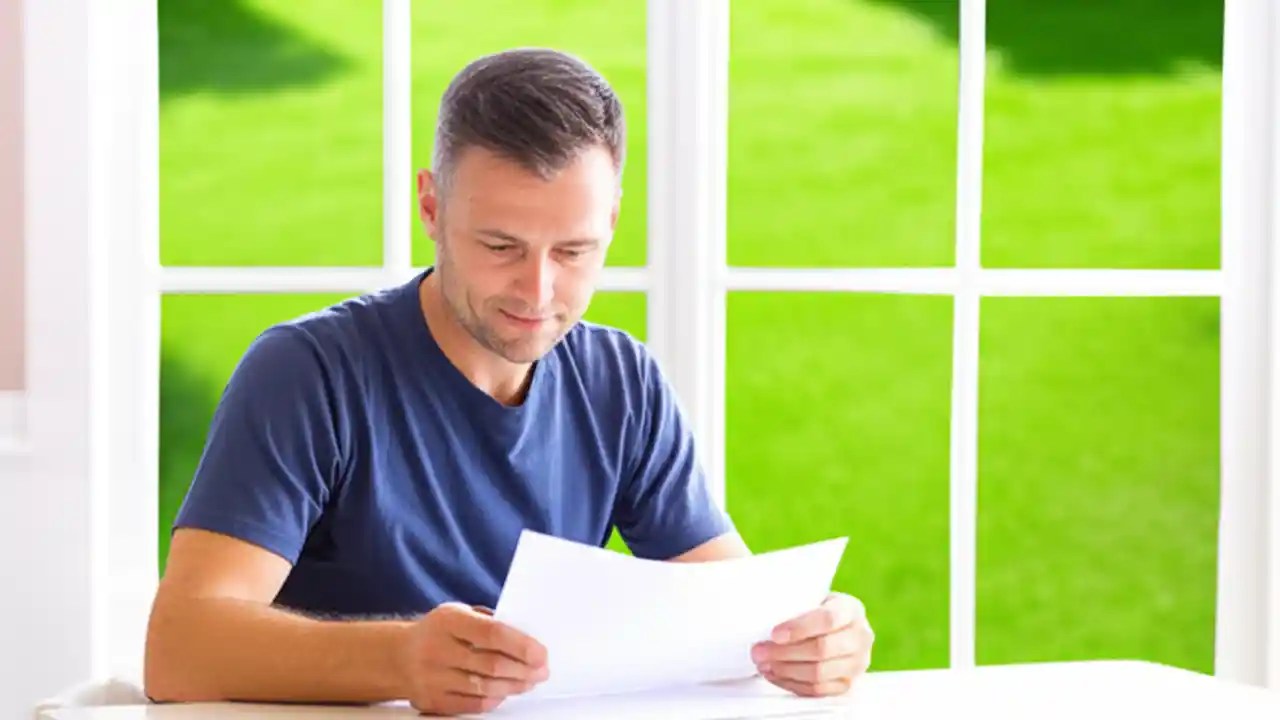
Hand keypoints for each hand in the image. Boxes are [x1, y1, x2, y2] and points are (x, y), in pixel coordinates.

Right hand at [398, 602, 548, 714]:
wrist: (398, 656)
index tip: (541, 653)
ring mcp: (433, 677)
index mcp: (448, 620)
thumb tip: (526, 638)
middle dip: (523, 670)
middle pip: (491, 665)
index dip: (521, 645)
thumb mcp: (459, 614)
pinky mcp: (432, 700)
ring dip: (513, 686)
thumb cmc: (440, 632)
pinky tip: (504, 692)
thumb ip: (488, 622)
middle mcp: (437, 649)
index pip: (492, 633)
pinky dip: (493, 699)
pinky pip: (472, 705)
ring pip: (484, 687)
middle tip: (541, 671)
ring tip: (528, 682)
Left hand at [751, 592, 873, 696]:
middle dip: (784, 653)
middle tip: (760, 651)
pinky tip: (776, 674)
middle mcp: (860, 637)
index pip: (828, 619)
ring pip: (818, 673)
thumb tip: (761, 613)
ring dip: (785, 670)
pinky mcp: (847, 684)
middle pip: (822, 650)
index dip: (799, 628)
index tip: (774, 633)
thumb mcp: (812, 596)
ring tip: (764, 663)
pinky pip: (817, 690)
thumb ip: (794, 603)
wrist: (836, 627)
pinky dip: (792, 684)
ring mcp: (857, 663)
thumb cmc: (817, 610)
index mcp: (851, 609)